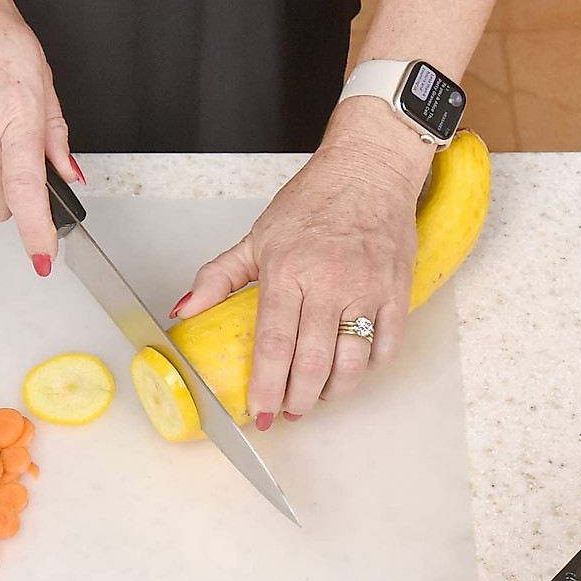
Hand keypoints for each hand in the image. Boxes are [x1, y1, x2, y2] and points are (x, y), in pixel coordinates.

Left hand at [175, 103, 431, 424]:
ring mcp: (366, 289)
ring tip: (316, 398)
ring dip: (332, 392)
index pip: (273, 344)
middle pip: (311, 362)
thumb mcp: (256, 237)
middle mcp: (328, 283)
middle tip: (286, 412)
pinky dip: (368, 370)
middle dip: (297, 399)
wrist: (368, 169)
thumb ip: (218, 278)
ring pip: (351, 362)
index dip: (265, 387)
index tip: (259, 411)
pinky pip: (386, 347)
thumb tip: (183, 311)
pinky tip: (350, 372)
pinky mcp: (397, 291)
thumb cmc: (312, 202)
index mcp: (286, 272)